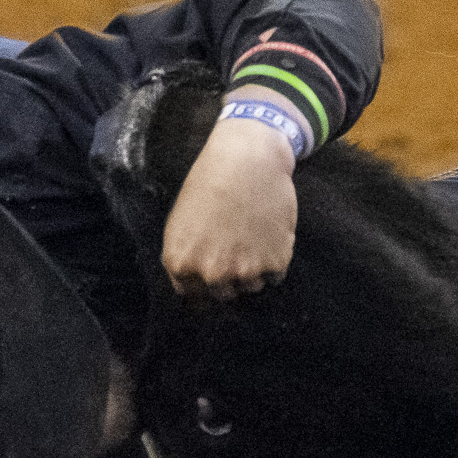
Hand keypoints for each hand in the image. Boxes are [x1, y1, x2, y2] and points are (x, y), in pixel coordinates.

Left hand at [162, 115, 298, 298]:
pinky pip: (276, 277)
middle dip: (231, 277)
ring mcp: (245, 271)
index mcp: (181, 264)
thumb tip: (199, 283)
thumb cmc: (211, 183)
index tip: (215, 268)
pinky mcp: (275, 263)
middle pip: (224, 295)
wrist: (248, 160)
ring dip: (255, 269)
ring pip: (252, 286)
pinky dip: (276, 261)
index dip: (205, 283)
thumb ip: (187, 257)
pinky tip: (269, 235)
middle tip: (237, 246)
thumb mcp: (181, 221)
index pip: (194, 297)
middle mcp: (212, 274)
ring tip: (254, 236)